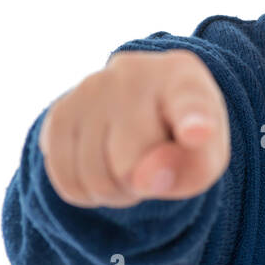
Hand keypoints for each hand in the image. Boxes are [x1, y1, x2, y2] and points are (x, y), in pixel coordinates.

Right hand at [37, 48, 230, 206]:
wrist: (141, 107)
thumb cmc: (180, 136)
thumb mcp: (204, 156)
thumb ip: (192, 169)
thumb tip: (143, 179)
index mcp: (185, 80)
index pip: (190, 105)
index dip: (194, 122)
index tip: (199, 133)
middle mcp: (135, 73)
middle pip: (131, 165)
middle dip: (141, 183)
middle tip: (153, 164)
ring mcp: (91, 88)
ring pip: (95, 178)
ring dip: (114, 190)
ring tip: (129, 165)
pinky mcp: (60, 111)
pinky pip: (67, 180)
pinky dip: (86, 191)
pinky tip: (102, 167)